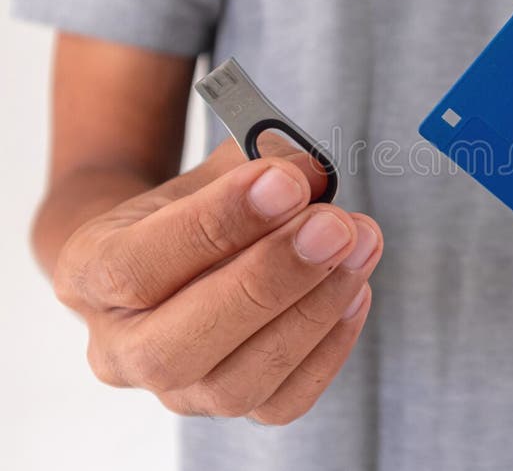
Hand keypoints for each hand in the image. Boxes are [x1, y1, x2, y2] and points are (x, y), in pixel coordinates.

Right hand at [53, 134, 382, 423]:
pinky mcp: (229, 409)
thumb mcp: (208, 172)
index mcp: (89, 275)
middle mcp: (119, 350)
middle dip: (269, 281)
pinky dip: (330, 346)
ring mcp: (174, 392)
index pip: (140, 265)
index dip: (219, 223)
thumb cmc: (189, 211)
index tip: (288, 183)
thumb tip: (314, 176)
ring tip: (360, 245)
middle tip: (334, 226)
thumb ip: (257, 166)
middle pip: (178, 346)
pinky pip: (284, 402)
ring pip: (237, 382)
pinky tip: (356, 289)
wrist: (172, 257)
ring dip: (313, 311)